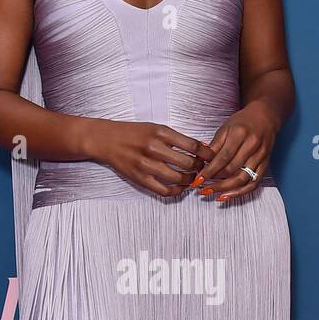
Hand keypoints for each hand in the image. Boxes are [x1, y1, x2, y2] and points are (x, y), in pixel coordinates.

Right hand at [83, 120, 214, 197]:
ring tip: (192, 178)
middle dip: (200, 168)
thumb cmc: (134, 133)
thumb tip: (201, 147)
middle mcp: (154, 148)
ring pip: (178, 178)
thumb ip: (177, 138)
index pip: (193, 146)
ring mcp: (146, 165)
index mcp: (161, 132)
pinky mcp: (140, 178)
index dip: (206, 154)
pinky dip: (177, 191)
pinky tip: (180, 187)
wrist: (107, 140)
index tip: (211, 158)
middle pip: (188, 163)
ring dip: (190, 180)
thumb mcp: (156, 128)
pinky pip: (164, 190)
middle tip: (202, 169)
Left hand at [194, 103, 279, 200]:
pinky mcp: (266, 164)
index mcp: (240, 134)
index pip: (223, 157)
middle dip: (215, 182)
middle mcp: (252, 145)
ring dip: (226, 189)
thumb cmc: (242, 122)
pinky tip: (227, 195)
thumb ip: (214, 146)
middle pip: (232, 170)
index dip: (210, 171)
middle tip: (202, 188)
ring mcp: (261, 156)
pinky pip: (254, 183)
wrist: (265, 117)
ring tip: (212, 194)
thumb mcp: (225, 128)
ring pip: (244, 179)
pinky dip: (240, 192)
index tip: (198, 180)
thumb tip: (201, 163)